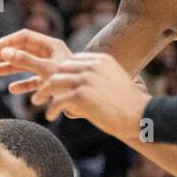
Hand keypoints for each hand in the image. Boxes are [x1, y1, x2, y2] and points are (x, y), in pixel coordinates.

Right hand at [0, 30, 71, 95]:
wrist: (86, 100)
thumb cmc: (70, 81)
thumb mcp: (45, 69)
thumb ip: (24, 60)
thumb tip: (4, 51)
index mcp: (52, 46)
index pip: (26, 37)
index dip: (9, 42)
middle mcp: (50, 55)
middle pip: (23, 50)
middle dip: (5, 54)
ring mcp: (49, 69)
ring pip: (25, 66)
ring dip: (9, 68)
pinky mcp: (50, 83)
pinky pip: (32, 81)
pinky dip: (22, 85)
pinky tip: (12, 89)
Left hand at [24, 51, 149, 140]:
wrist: (139, 114)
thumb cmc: (125, 103)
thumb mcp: (110, 81)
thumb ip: (94, 77)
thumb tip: (76, 83)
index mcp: (100, 59)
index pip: (71, 60)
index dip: (59, 71)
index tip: (50, 81)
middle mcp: (93, 66)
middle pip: (59, 69)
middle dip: (46, 80)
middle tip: (39, 93)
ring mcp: (87, 79)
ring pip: (53, 82)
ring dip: (42, 93)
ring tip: (36, 101)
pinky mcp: (82, 95)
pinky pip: (57, 101)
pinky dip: (51, 110)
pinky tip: (51, 117)